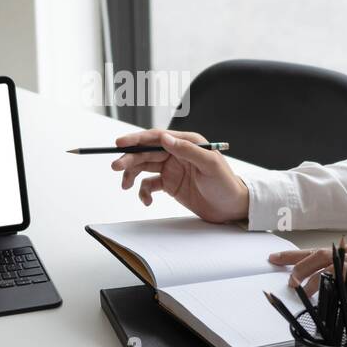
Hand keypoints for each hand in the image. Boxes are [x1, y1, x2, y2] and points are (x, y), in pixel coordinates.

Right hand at [111, 129, 249, 222]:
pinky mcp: (170, 184)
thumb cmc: (225, 184)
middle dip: (129, 159)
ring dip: (131, 174)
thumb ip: (187, 150)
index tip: (121, 144)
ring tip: (125, 186)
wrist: (231, 208)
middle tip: (115, 166)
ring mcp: (172, 169)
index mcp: (187, 143)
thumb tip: (164, 138)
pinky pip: (150, 185)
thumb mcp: (209, 165)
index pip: (157, 137)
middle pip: (146, 152)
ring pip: (144, 167)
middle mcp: (177, 153)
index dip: (137, 139)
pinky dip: (144, 192)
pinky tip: (147, 201)